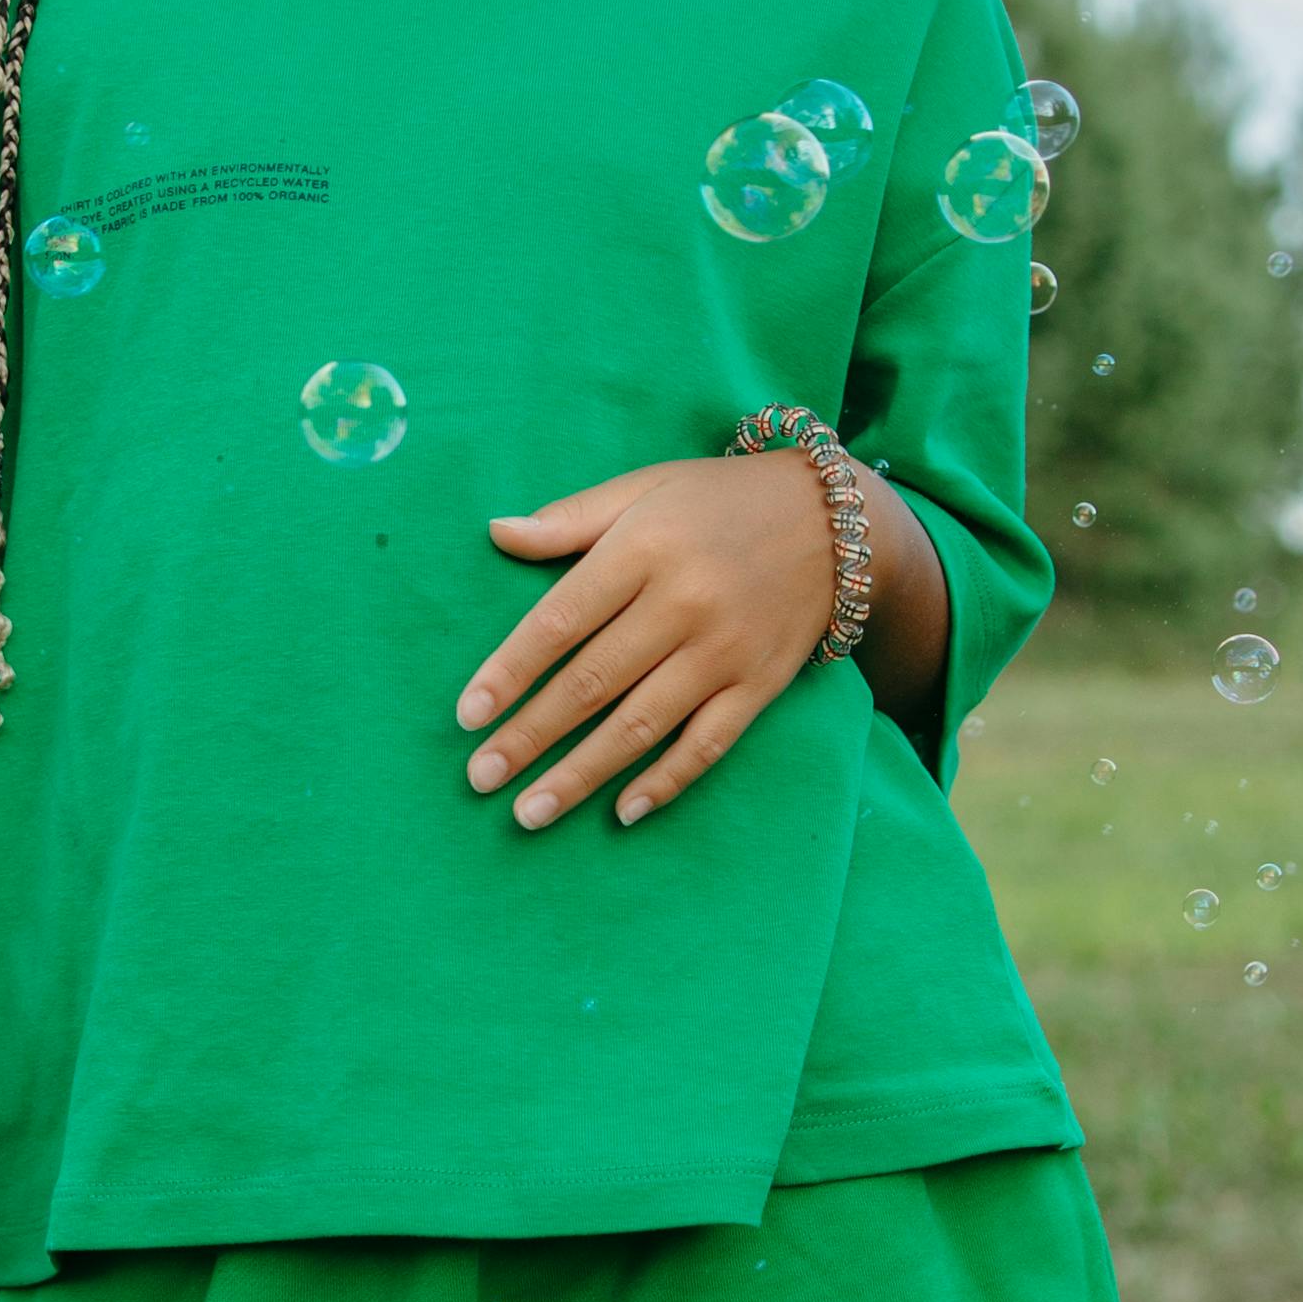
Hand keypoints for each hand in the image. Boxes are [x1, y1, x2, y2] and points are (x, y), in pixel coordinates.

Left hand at [458, 448, 833, 830]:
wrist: (835, 521)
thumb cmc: (719, 501)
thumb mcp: (644, 489)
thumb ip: (570, 518)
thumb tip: (496, 532)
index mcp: (643, 549)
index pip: (560, 620)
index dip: (509, 672)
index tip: (467, 716)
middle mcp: (683, 603)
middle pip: (592, 682)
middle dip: (530, 736)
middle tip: (481, 778)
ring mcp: (725, 650)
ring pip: (641, 725)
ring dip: (581, 774)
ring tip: (530, 812)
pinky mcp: (761, 685)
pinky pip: (707, 744)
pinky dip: (665, 781)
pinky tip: (621, 812)